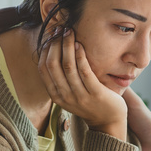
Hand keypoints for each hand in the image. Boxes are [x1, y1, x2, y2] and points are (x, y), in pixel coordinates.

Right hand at [38, 25, 126, 139]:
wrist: (108, 122)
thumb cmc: (89, 102)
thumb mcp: (70, 93)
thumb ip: (61, 78)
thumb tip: (53, 50)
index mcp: (55, 94)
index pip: (43, 68)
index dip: (45, 49)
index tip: (50, 35)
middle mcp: (64, 96)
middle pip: (53, 64)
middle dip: (55, 43)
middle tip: (60, 29)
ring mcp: (79, 96)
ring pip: (68, 66)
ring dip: (67, 45)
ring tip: (69, 32)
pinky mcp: (95, 94)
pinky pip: (84, 71)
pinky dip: (80, 55)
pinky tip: (80, 44)